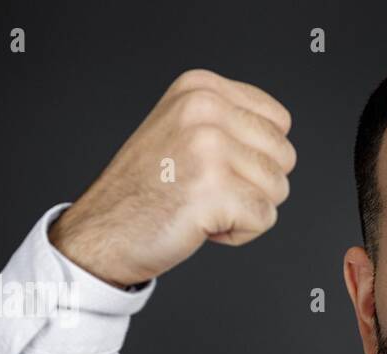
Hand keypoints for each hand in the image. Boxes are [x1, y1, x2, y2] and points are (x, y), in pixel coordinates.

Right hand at [49, 68, 295, 287]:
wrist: (103, 230)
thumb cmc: (145, 189)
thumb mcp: (182, 128)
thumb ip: (229, 121)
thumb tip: (280, 135)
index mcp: (200, 87)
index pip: (279, 122)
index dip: (255, 156)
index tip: (213, 166)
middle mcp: (205, 108)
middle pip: (283, 156)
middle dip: (255, 184)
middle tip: (206, 190)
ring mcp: (209, 147)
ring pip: (278, 188)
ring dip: (246, 209)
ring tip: (202, 205)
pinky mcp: (215, 189)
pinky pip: (265, 218)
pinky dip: (240, 233)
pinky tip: (202, 225)